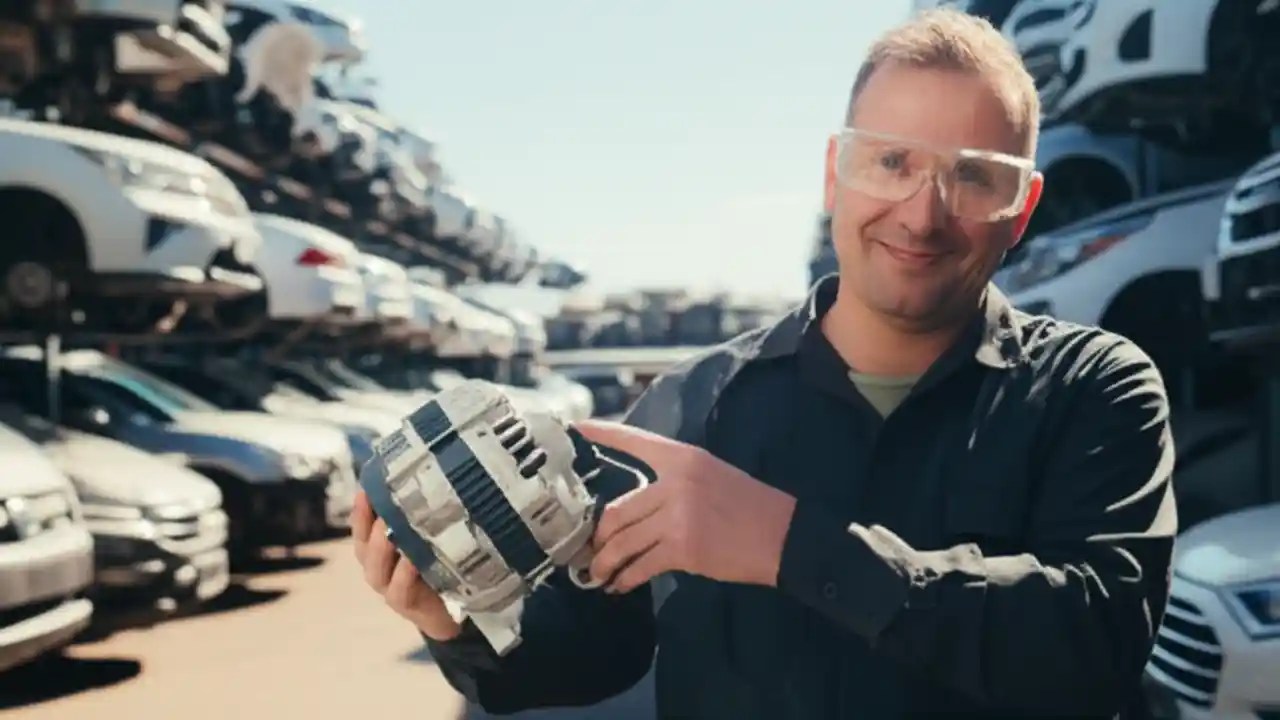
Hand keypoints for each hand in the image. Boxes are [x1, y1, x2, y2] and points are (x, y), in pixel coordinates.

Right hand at [351, 491, 461, 640]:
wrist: (447, 610)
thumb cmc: (433, 566)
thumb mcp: (424, 538)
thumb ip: (417, 517)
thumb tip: (424, 479)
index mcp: (376, 550)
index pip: (361, 528)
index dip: (360, 510)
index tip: (365, 489)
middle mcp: (376, 568)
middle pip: (364, 546)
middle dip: (368, 525)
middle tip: (379, 505)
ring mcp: (388, 588)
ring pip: (376, 568)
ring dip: (382, 547)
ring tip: (389, 528)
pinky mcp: (404, 604)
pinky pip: (400, 589)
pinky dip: (404, 574)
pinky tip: (412, 561)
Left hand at [575, 420, 797, 593]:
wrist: (783, 536)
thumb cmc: (749, 505)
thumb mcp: (712, 475)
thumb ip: (674, 481)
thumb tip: (637, 504)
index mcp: (684, 458)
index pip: (635, 441)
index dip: (602, 434)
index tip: (576, 429)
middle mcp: (676, 482)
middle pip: (616, 510)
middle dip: (599, 536)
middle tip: (591, 550)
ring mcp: (678, 516)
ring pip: (623, 541)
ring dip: (605, 562)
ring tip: (598, 574)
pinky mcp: (684, 549)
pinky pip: (641, 565)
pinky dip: (626, 578)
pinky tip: (620, 585)